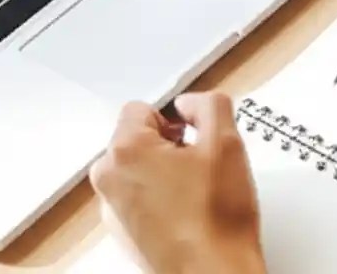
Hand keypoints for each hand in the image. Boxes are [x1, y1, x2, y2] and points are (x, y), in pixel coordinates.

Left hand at [90, 92, 265, 273]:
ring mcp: (113, 209)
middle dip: (169, 146)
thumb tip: (191, 104)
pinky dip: (161, 200)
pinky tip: (187, 214)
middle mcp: (110, 179)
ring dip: (165, 174)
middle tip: (199, 168)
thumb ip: (209, 105)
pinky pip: (140, 199)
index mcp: (125, 151)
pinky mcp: (123, 231)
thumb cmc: (215, 222)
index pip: (142, 108)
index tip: (194, 138)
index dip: (175, 120)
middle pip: (138, 140)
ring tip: (195, 194)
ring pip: (140, 170)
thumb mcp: (226, 143)